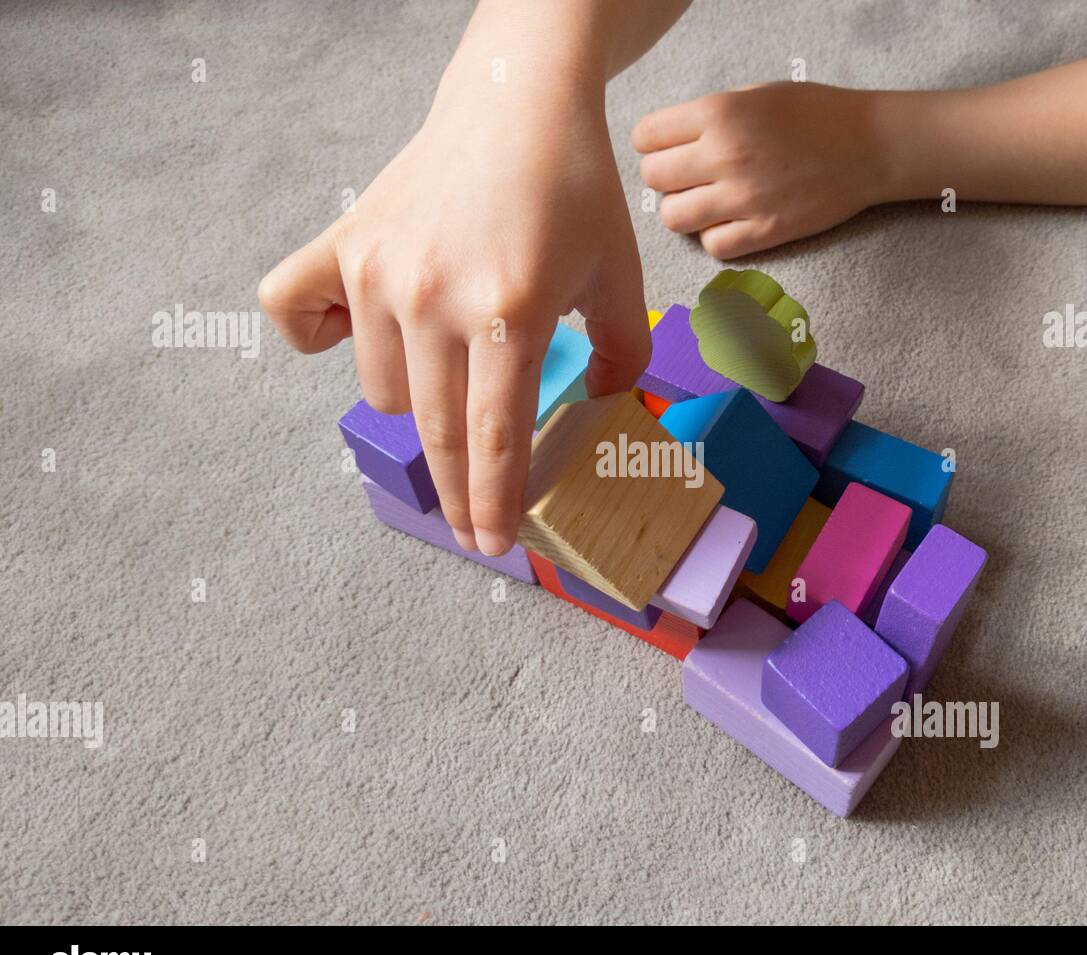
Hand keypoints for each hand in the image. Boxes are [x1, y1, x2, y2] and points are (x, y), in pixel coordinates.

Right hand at [260, 55, 649, 555]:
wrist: (516, 107)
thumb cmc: (573, 191)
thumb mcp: (620, 275)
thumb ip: (620, 353)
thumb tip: (597, 402)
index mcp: (510, 312)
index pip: (493, 437)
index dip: (493, 501)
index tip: (492, 544)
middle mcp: (434, 298)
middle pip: (436, 431)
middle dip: (457, 492)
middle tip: (472, 525)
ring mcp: (378, 272)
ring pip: (384, 388)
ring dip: (419, 397)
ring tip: (453, 361)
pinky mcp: (343, 244)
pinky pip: (296, 314)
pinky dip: (316, 335)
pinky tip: (353, 333)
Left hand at [634, 82, 894, 258]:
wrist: (870, 145)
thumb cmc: (814, 114)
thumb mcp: (755, 94)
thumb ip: (709, 116)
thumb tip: (669, 140)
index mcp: (719, 112)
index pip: (645, 136)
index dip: (654, 143)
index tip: (669, 148)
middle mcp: (724, 155)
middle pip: (653, 178)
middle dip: (666, 178)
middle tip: (690, 177)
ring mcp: (743, 197)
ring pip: (674, 217)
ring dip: (684, 211)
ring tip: (707, 203)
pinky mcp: (765, 232)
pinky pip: (712, 246)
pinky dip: (715, 238)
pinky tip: (731, 224)